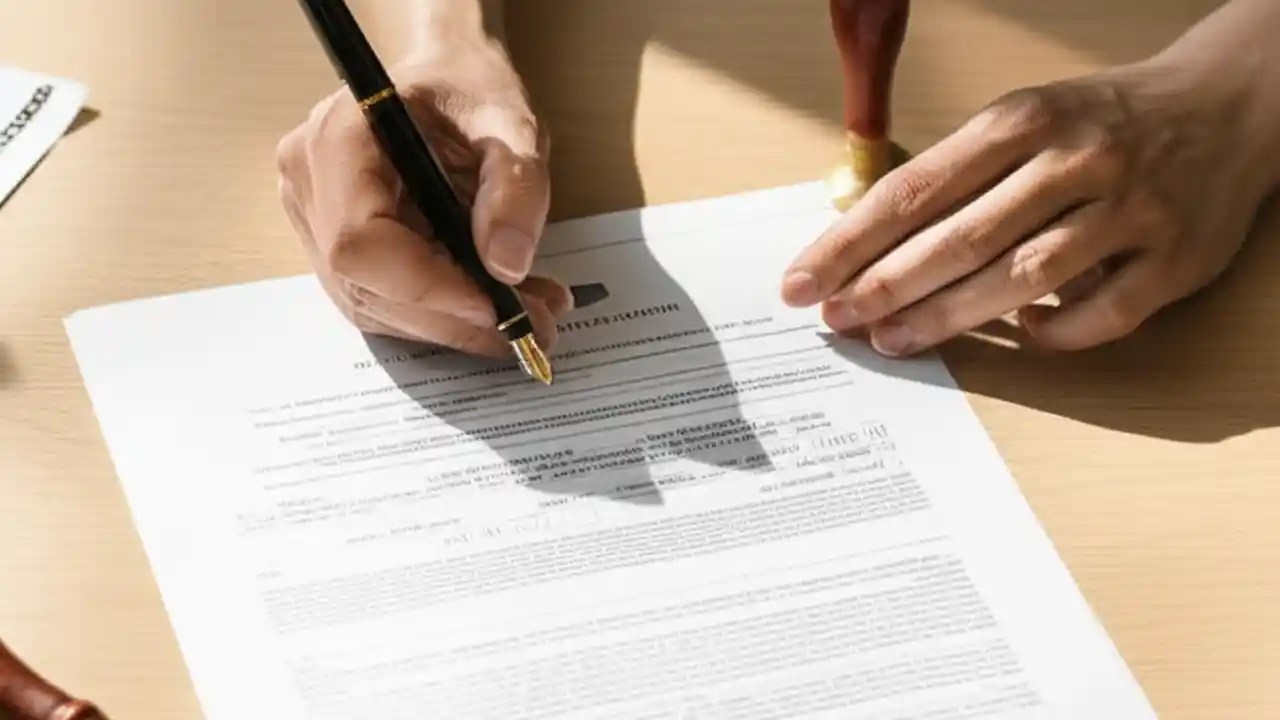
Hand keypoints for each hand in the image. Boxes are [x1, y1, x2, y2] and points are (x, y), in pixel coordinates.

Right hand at [276, 40, 570, 356]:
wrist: (446, 79)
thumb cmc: (469, 89)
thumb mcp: (512, 124)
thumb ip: (515, 189)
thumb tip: (506, 267)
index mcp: (339, 138)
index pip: (360, 241)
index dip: (426, 286)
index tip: (496, 305)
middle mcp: (310, 183)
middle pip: (367, 286)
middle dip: (454, 317)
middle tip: (535, 324)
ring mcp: (313, 219)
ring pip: (375, 306)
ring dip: (455, 324)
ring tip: (530, 312)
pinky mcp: (334, 247)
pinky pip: (382, 301)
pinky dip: (443, 314)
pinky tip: (496, 302)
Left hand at [782, 60, 1272, 355]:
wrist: (1232, 103)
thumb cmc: (1102, 121)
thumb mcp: (1025, 118)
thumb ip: (956, 174)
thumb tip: (866, 242)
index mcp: (1024, 120)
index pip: (915, 189)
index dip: (850, 243)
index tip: (802, 282)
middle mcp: (1076, 159)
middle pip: (960, 237)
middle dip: (885, 286)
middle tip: (837, 321)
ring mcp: (1130, 209)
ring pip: (1023, 276)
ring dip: (949, 316)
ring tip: (894, 339)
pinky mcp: (1176, 257)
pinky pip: (1104, 314)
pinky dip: (1054, 334)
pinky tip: (1019, 338)